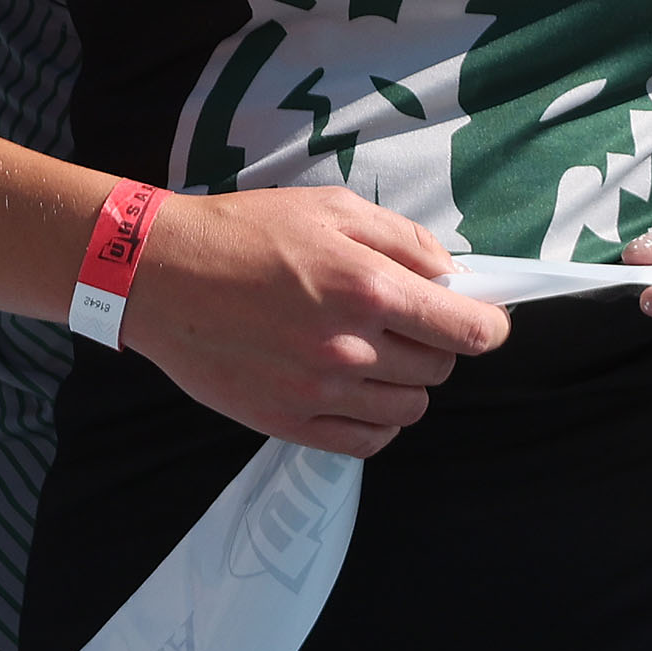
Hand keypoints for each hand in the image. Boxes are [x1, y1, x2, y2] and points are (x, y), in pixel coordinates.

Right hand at [117, 186, 510, 455]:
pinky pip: (365, 443)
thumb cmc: (248, 231)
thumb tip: (451, 276)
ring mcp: (317, 391)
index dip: (488, 326)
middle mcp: (349, 346)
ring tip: (378, 353)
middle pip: (439, 368)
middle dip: (438, 344)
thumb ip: (404, 240)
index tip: (485, 322)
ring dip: (407, 384)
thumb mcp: (333, 207)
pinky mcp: (287, 421)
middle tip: (408, 321)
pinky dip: (377, 423)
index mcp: (367, 287)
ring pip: (408, 410)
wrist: (163, 274)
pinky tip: (360, 393)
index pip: (466, 330)